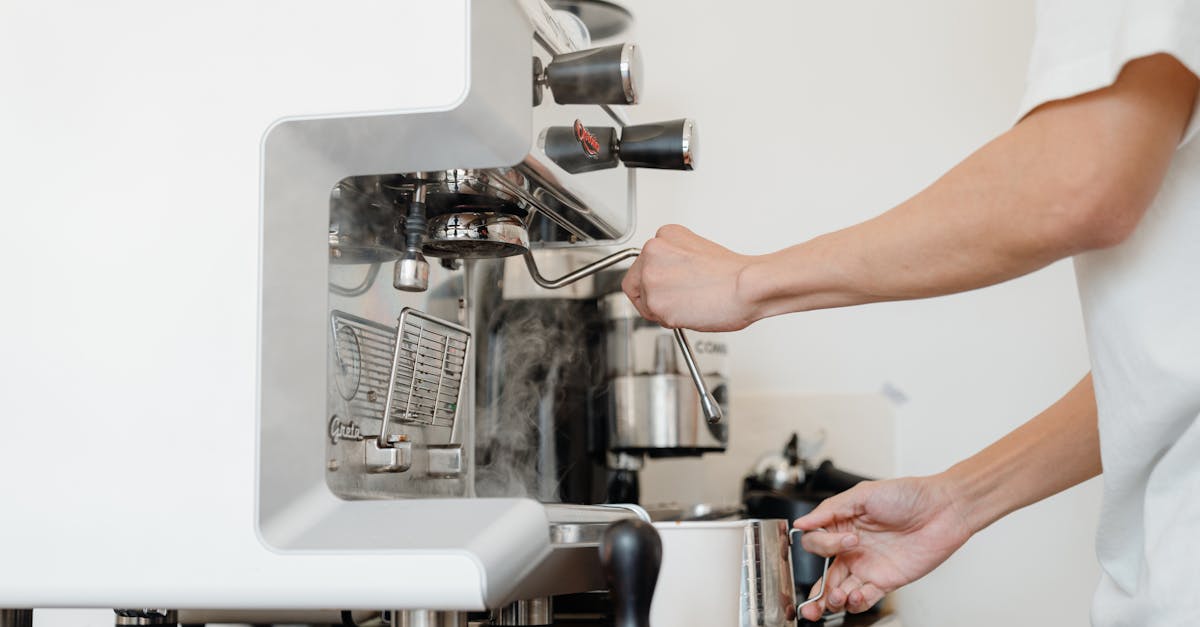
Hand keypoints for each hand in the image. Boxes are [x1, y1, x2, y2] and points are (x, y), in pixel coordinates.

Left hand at [621, 224, 757, 330]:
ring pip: (645, 304)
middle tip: (677, 301)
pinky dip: (673, 322)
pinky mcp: (656, 302)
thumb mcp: (697, 251)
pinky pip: (657, 319)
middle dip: (653, 297)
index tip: (665, 288)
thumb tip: (667, 277)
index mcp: (664, 236)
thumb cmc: (733, 274)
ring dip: (664, 311)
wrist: (748, 286)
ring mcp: (651, 277)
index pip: (642, 263)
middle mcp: (652, 253)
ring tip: (691, 305)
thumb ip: (674, 260)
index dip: (654, 281)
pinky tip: (692, 312)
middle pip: (636, 284)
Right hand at [793, 476, 973, 620]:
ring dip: (834, 599)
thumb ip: (830, 509)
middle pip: (824, 575)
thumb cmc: (908, 495)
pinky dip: (857, 602)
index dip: (825, 545)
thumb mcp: (863, 494)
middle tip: (810, 604)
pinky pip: (865, 598)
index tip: (848, 539)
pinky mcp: (886, 581)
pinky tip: (857, 596)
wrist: (943, 509)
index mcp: (843, 525)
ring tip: (837, 597)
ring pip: (841, 591)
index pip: (817, 544)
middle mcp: (852, 548)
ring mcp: (868, 566)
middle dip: (815, 593)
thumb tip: (802, 522)